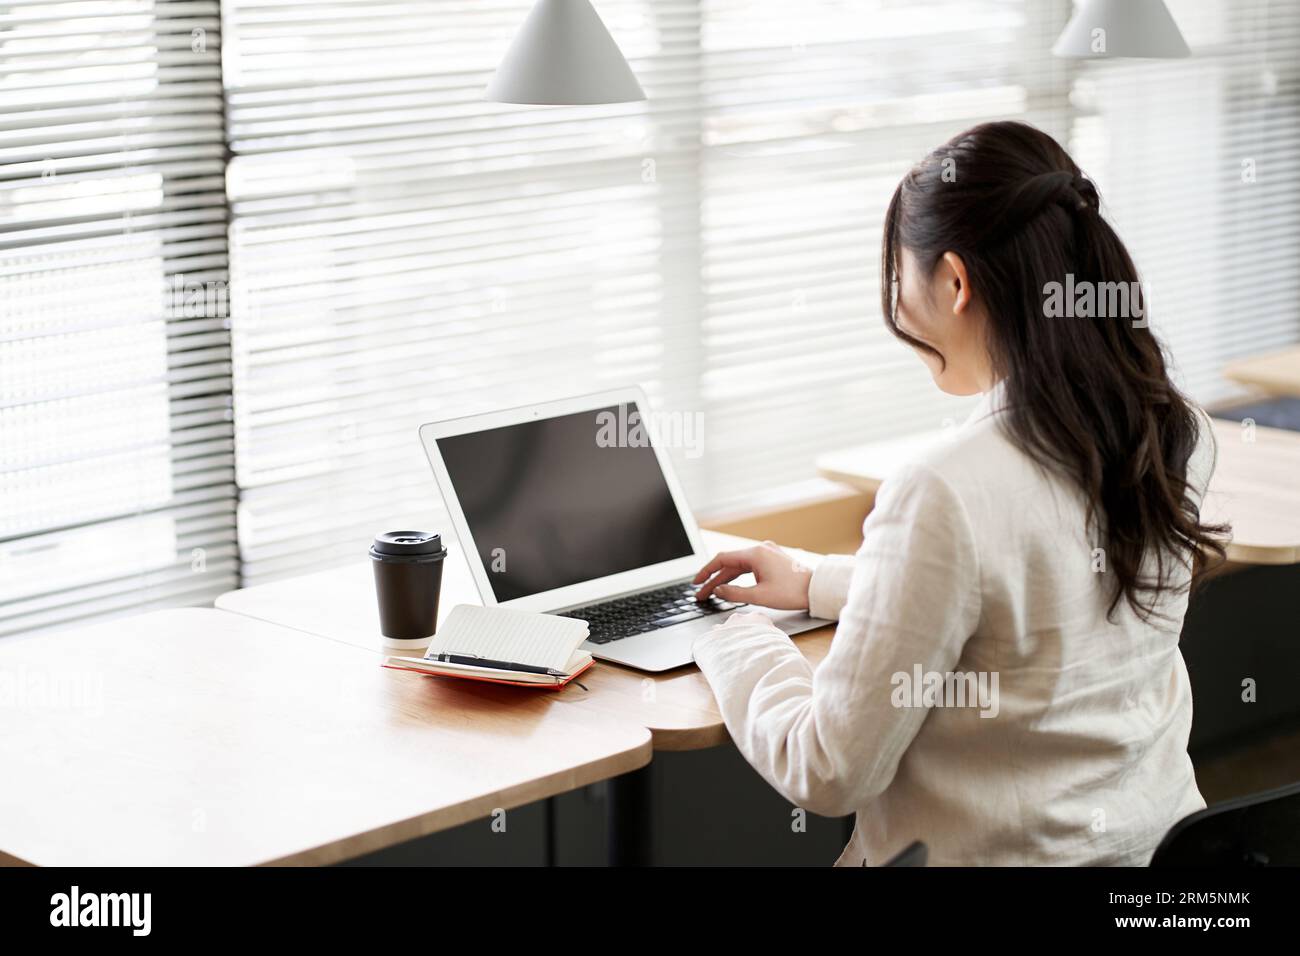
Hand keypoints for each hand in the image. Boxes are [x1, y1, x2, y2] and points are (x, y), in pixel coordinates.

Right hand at [693, 540, 812, 609]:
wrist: (816, 590)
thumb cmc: (792, 592)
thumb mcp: (760, 596)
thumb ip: (734, 593)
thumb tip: (716, 591)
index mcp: (755, 554)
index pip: (722, 559)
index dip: (706, 571)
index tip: (696, 583)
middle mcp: (760, 549)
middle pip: (729, 563)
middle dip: (713, 579)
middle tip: (701, 594)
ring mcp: (766, 553)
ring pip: (738, 566)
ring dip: (724, 579)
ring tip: (711, 592)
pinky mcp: (771, 560)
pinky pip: (748, 567)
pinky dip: (737, 577)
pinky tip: (729, 586)